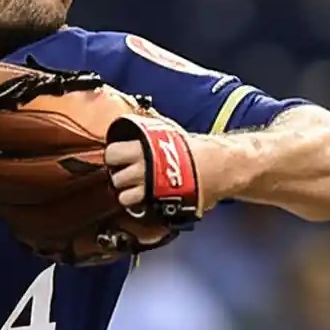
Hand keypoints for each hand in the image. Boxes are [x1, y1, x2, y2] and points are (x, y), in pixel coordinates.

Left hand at [108, 134, 224, 213]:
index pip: (112, 152)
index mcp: (143, 146)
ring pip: (122, 193)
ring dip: (127, 191)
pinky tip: (144, 197)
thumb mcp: (168, 132)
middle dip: (119, 174)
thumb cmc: (195, 150)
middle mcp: (143, 167)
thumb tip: (132, 124)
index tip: (119, 158)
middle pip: (115, 175)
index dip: (114, 156)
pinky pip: (135, 205)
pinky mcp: (156, 201)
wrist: (217, 167)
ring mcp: (148, 186)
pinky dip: (136, 202)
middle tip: (128, 173)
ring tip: (138, 187)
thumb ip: (147, 133)